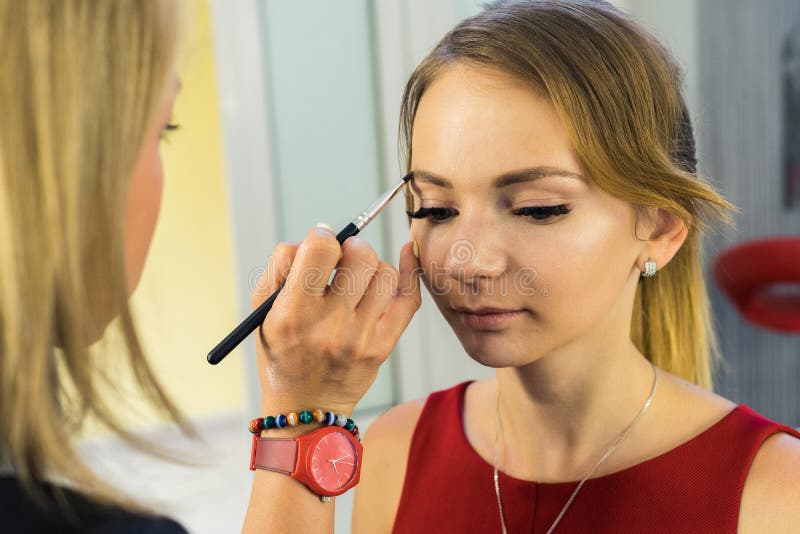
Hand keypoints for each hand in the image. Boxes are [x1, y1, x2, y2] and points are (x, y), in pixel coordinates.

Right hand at [251, 225, 420, 415]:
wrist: (304, 408)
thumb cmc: (282, 351)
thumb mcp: (263, 310)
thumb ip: (282, 265)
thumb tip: (319, 234)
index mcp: (293, 313)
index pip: (321, 251)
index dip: (322, 237)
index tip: (320, 243)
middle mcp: (330, 326)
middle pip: (361, 257)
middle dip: (351, 248)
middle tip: (342, 259)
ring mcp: (361, 338)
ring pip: (384, 273)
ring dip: (371, 266)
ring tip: (357, 278)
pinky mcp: (383, 347)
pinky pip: (409, 299)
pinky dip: (409, 270)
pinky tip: (404, 256)